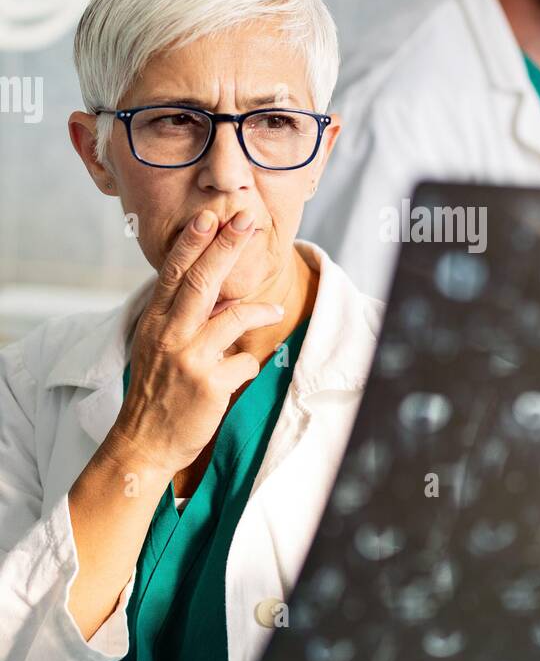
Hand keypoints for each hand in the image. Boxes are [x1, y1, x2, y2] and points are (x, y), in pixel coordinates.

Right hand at [111, 208, 283, 475]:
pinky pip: (244, 361)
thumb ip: (184, 318)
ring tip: (274, 312)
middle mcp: (169, 335)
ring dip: (260, 310)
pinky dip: (247, 366)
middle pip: (201, 280)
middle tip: (246, 221)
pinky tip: (238, 375)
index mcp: (155, 321)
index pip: (174, 272)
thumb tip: (219, 290)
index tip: (210, 217)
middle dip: (226, 247)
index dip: (193, 243)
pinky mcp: (209, 384)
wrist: (143, 442)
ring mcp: (189, 359)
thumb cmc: (157, 390)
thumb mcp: (159, 346)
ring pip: (233, 316)